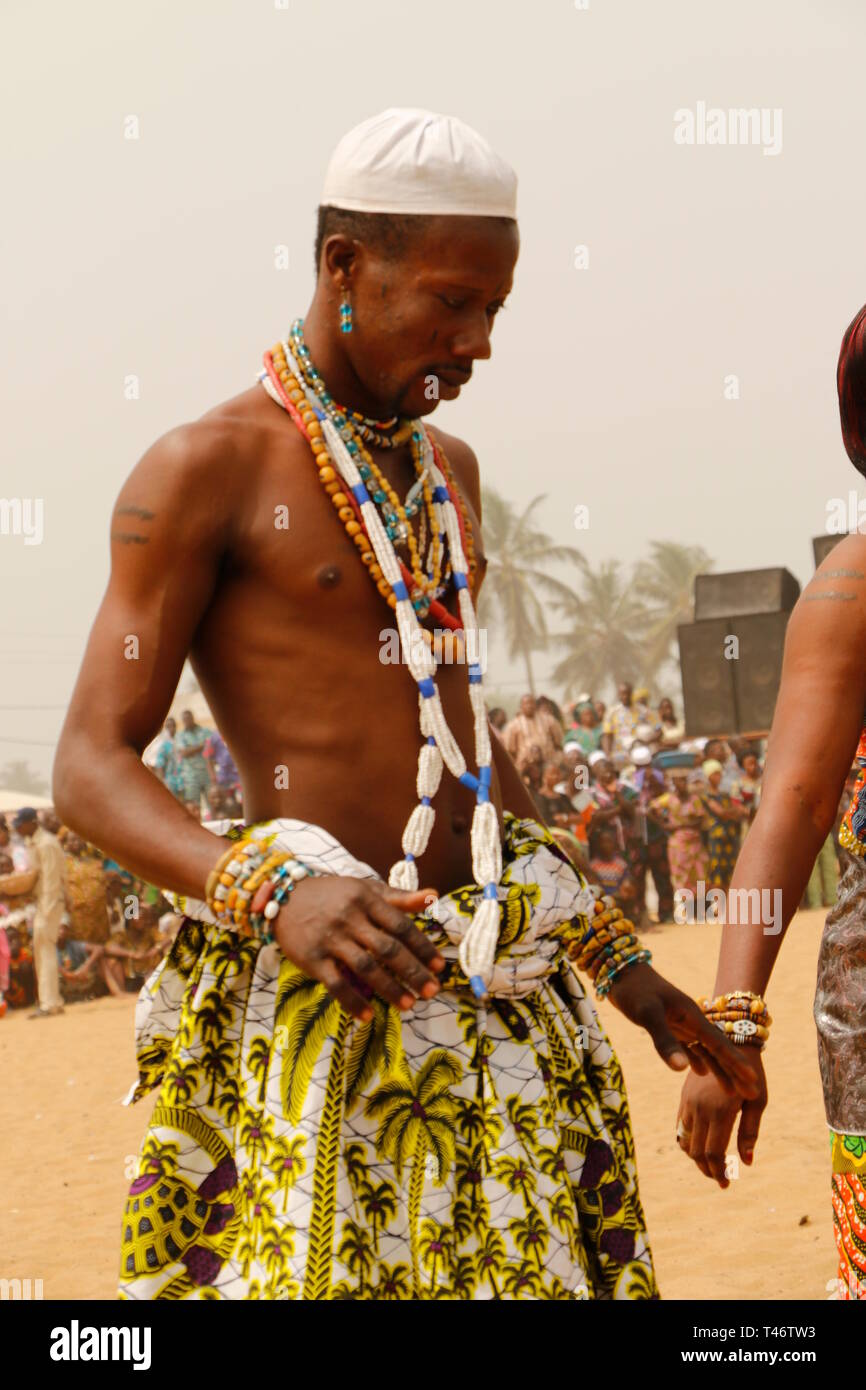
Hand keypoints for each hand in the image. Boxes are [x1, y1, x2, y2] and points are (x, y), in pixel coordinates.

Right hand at [274, 876, 444, 1020]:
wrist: (283, 897)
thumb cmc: (332, 895)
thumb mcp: (364, 889)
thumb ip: (399, 898)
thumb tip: (433, 895)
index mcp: (366, 900)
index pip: (400, 926)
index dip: (422, 947)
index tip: (439, 967)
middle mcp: (349, 918)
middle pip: (387, 948)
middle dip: (412, 971)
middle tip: (431, 991)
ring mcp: (330, 939)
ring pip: (365, 967)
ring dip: (389, 988)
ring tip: (409, 1005)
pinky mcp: (312, 959)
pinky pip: (336, 984)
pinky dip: (353, 1001)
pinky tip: (369, 1016)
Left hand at [606, 964, 761, 1100]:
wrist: (620, 971)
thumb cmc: (633, 990)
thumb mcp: (647, 1014)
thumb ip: (664, 1040)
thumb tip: (683, 1070)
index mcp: (691, 1017)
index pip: (719, 1044)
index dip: (736, 1063)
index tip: (753, 1080)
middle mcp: (690, 1020)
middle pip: (718, 1050)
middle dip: (734, 1072)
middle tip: (752, 1095)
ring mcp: (680, 1023)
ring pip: (705, 1051)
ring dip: (719, 1071)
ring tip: (732, 1093)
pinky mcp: (668, 1024)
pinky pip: (689, 1047)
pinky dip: (697, 1061)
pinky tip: (700, 1073)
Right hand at [676, 1052, 766, 1185]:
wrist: (730, 1043)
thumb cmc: (751, 1076)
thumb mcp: (758, 1102)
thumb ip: (749, 1132)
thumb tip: (747, 1163)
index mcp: (720, 1112)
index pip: (713, 1153)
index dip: (719, 1173)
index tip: (726, 1184)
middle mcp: (700, 1109)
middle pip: (697, 1152)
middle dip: (708, 1170)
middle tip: (721, 1179)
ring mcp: (688, 1103)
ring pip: (685, 1142)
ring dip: (697, 1158)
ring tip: (712, 1165)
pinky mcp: (683, 1097)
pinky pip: (680, 1127)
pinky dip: (688, 1142)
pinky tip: (700, 1147)